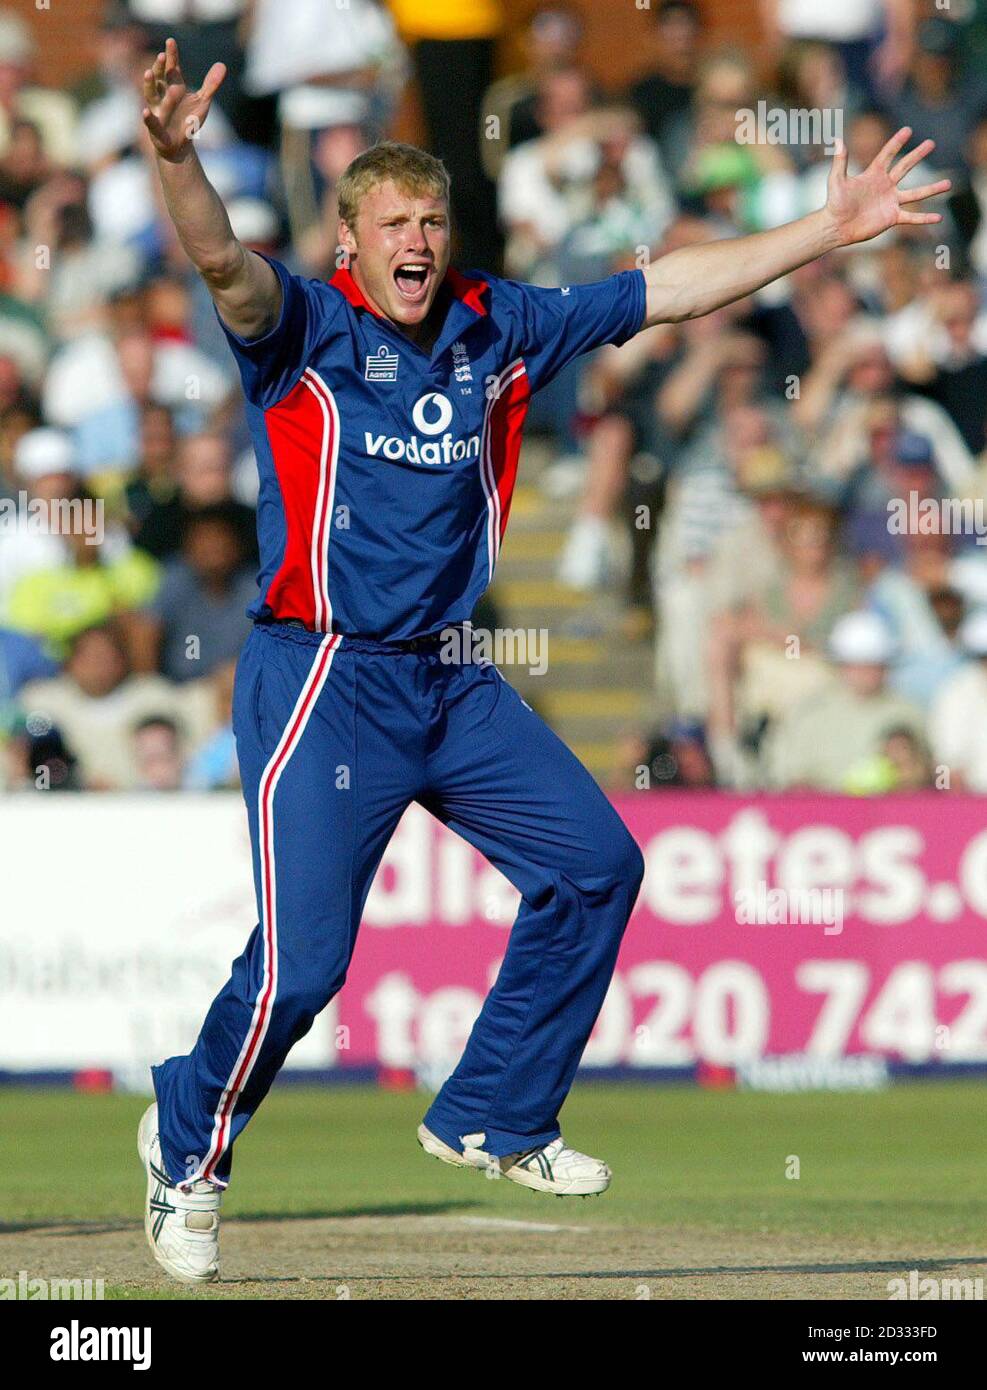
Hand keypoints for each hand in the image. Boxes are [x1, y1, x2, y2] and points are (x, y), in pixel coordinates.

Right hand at [141, 37, 225, 162]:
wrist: (179, 145)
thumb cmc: (188, 119)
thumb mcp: (203, 101)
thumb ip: (211, 84)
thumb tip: (222, 65)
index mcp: (173, 87)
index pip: (172, 68)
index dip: (172, 55)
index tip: (171, 41)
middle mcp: (162, 96)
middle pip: (159, 78)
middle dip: (160, 67)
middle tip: (163, 55)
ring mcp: (158, 111)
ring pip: (151, 96)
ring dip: (149, 84)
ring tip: (148, 72)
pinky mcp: (156, 130)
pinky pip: (151, 123)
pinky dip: (148, 118)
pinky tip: (145, 112)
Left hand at [825, 127, 950, 247]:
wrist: (836, 227)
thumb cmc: (835, 203)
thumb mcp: (837, 180)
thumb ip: (840, 161)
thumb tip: (838, 140)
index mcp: (874, 174)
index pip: (888, 154)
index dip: (897, 142)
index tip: (908, 130)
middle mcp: (885, 186)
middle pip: (905, 167)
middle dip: (918, 155)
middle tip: (931, 143)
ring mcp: (891, 201)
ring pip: (916, 194)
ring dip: (932, 189)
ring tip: (948, 184)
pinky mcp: (892, 217)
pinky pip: (912, 217)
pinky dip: (924, 218)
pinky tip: (938, 218)